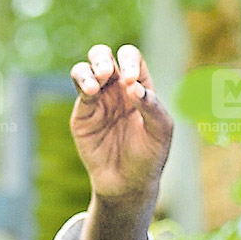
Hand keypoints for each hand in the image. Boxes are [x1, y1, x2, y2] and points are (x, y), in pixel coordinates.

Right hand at [69, 44, 173, 239]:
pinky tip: (91, 92)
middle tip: (108, 73)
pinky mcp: (83, 112)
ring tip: (98, 82)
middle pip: (105, 55)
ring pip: (87, 68)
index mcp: (139, 87)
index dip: (130, 62)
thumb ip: (152, 106)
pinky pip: (80, 89)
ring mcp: (98, 99)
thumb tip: (133, 86)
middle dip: (103, 57)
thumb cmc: (149, 156)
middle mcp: (117, 88)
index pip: (132, 59)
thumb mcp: (161, 131)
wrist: (127, 184)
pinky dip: (83, 83)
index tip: (131, 83)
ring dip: (91, 68)